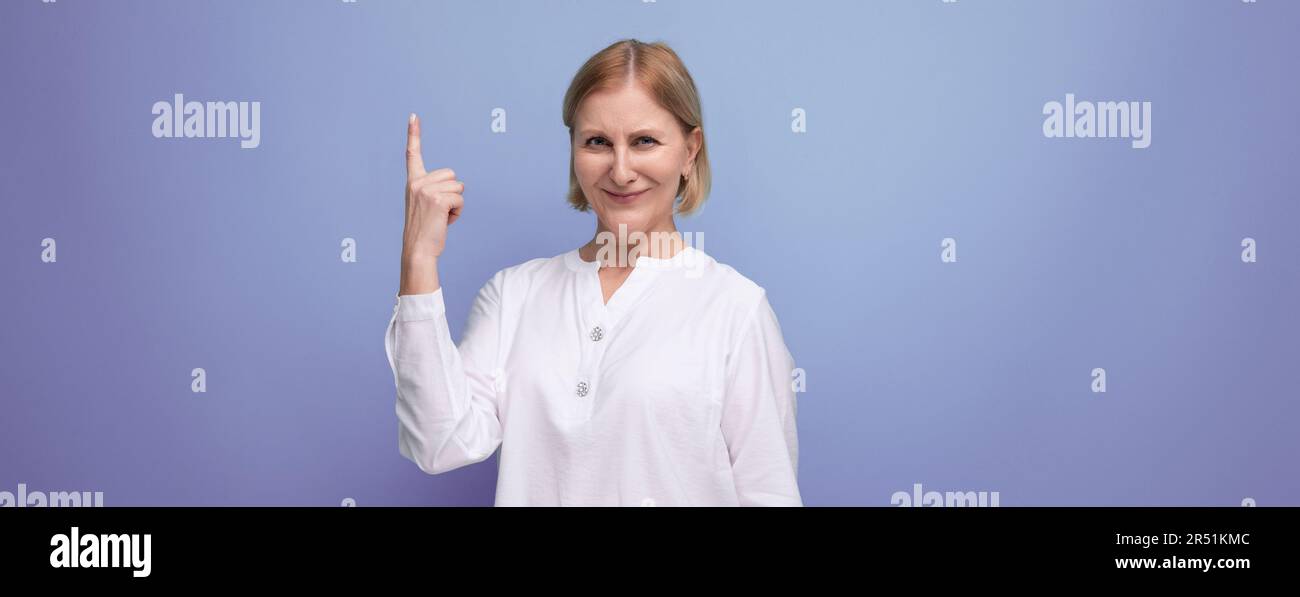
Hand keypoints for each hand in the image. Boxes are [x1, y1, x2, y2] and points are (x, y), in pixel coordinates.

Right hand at [401, 113, 464, 261]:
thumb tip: (459, 186)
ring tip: (440, 217)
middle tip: (438, 211)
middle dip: (452, 192)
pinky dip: (457, 213)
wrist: (417, 250)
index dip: (413, 134)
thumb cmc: (424, 232)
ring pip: (458, 188)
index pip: (412, 154)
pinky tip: (445, 221)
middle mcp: (417, 182)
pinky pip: (460, 200)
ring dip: (456, 204)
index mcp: (413, 182)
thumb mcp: (425, 206)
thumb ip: (435, 191)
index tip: (413, 116)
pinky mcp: (438, 199)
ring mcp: (427, 190)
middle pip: (452, 175)